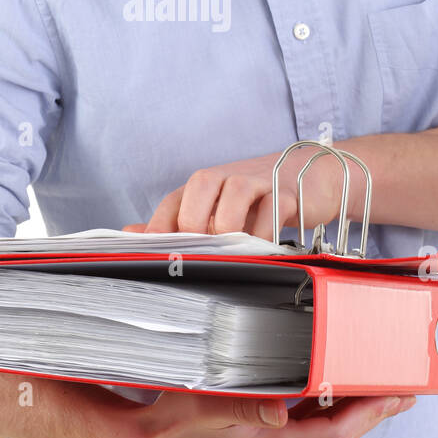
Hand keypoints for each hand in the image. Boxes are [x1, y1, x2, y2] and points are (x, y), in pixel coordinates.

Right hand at [109, 389, 416, 437]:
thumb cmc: (170, 426)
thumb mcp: (201, 407)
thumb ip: (240, 405)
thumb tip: (279, 411)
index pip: (338, 432)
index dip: (372, 413)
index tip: (399, 393)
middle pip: (340, 431)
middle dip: (373, 408)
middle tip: (403, 385)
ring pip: (324, 429)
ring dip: (351, 407)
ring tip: (376, 382)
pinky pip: (305, 428)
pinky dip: (323, 408)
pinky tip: (328, 387)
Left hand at [122, 146, 344, 240]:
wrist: (309, 175)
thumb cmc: (255, 198)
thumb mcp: (214, 207)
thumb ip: (174, 222)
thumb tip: (129, 232)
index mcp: (200, 185)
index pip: (169, 208)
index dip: (162, 236)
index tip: (161, 261)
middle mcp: (223, 178)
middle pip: (193, 212)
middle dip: (197, 242)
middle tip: (210, 258)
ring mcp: (255, 184)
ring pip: (227, 217)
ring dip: (230, 242)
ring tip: (240, 252)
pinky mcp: (285, 194)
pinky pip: (267, 222)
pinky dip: (263, 241)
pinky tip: (267, 248)